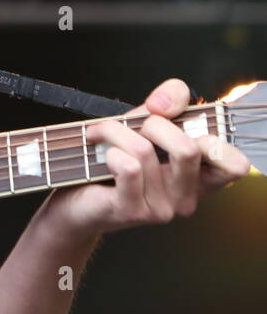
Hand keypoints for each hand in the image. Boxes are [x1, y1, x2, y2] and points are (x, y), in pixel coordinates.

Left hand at [39, 78, 250, 240]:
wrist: (77, 201)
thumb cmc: (114, 161)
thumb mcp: (145, 125)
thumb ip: (167, 104)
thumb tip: (165, 102)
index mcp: (201, 178)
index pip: (236, 164)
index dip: (213, 136)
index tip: (180, 123)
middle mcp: (188, 197)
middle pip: (188, 148)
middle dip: (154, 123)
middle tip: (134, 125)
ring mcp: (162, 208)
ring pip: (145, 151)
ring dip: (115, 131)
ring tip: (101, 133)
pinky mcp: (133, 211)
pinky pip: (126, 167)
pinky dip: (108, 148)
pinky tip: (102, 153)